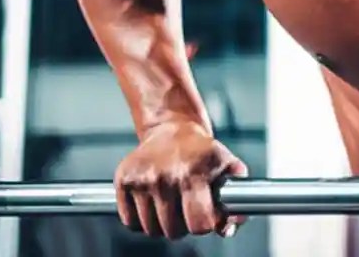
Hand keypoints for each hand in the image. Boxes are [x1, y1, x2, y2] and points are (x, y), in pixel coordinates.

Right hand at [114, 121, 247, 239]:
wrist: (171, 128)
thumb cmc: (201, 151)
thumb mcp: (227, 166)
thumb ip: (235, 199)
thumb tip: (229, 227)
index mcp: (193, 173)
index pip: (199, 223)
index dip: (204, 226)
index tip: (205, 218)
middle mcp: (165, 176)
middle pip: (172, 231)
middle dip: (182, 226)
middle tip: (185, 210)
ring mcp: (142, 179)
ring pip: (150, 229)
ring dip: (161, 224)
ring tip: (170, 206)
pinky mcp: (123, 180)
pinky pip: (130, 222)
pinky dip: (140, 221)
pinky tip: (151, 204)